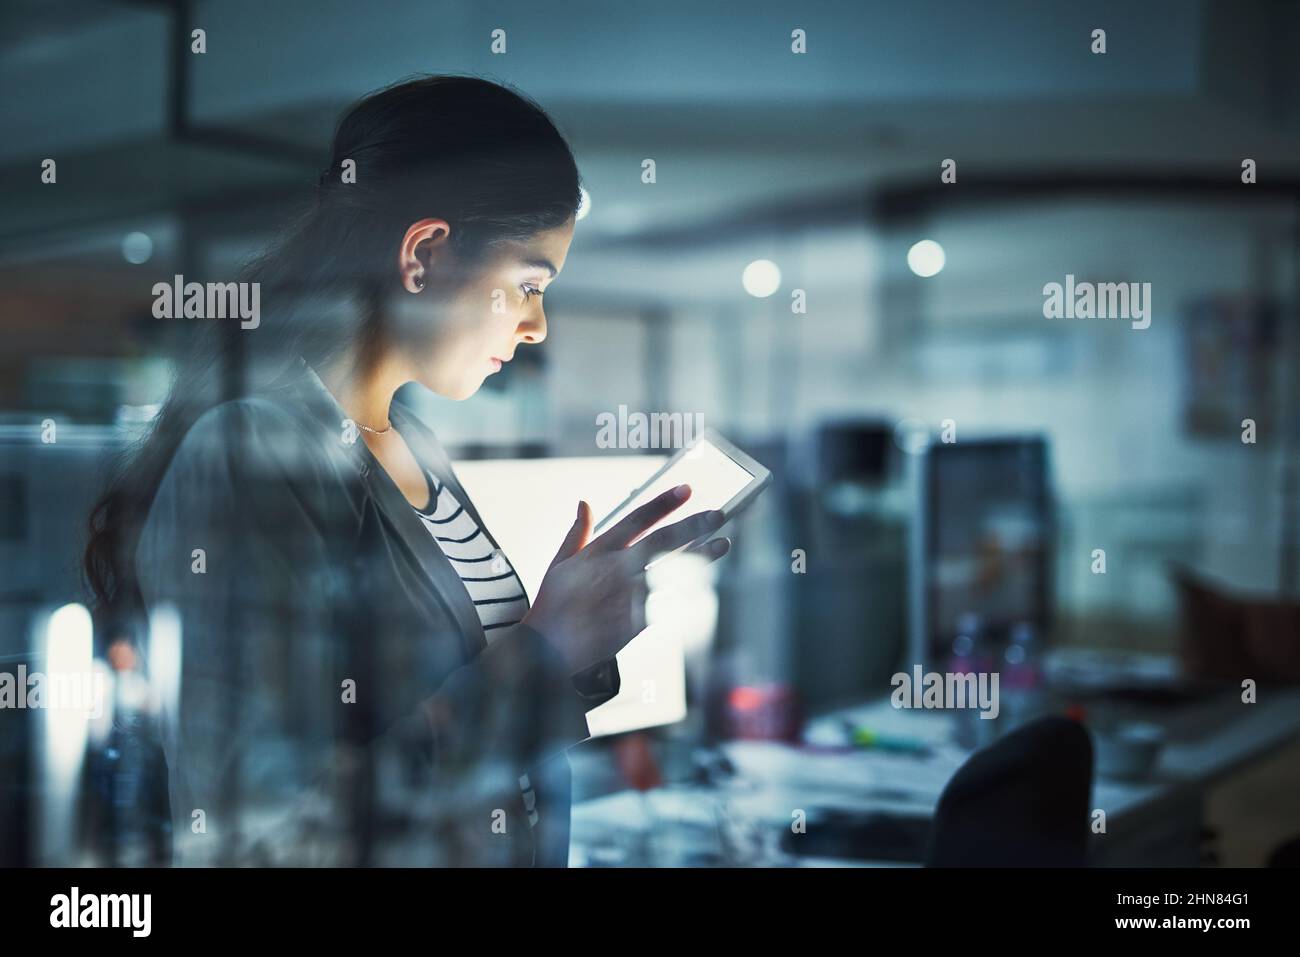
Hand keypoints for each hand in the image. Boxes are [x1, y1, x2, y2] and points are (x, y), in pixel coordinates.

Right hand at [522, 484, 729, 674]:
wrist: (548, 648)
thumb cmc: (553, 605)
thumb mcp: (560, 563)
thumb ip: (577, 532)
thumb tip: (584, 502)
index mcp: (599, 551)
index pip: (637, 519)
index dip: (664, 503)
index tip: (687, 489)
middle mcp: (617, 568)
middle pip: (663, 541)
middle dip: (693, 525)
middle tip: (718, 514)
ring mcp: (629, 595)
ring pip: (673, 570)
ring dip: (701, 557)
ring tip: (723, 543)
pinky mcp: (637, 621)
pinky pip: (671, 603)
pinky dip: (690, 594)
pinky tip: (707, 584)